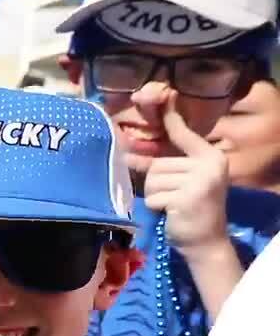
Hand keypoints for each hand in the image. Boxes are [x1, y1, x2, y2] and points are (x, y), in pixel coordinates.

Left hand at [128, 92, 230, 257]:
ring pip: (153, 180)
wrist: (205, 242)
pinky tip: (170, 214)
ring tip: (171, 205)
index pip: (184, 133)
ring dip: (155, 196)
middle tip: (171, 198)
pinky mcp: (187, 197)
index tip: (162, 93)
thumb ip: (159, 165)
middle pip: (157, 164)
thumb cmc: (188, 209)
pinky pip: (154, 197)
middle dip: (155, 184)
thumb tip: (125, 152)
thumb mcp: (177, 182)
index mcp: (210, 156)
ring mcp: (200, 180)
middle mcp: (208, 164)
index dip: (170, 116)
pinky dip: (156, 208)